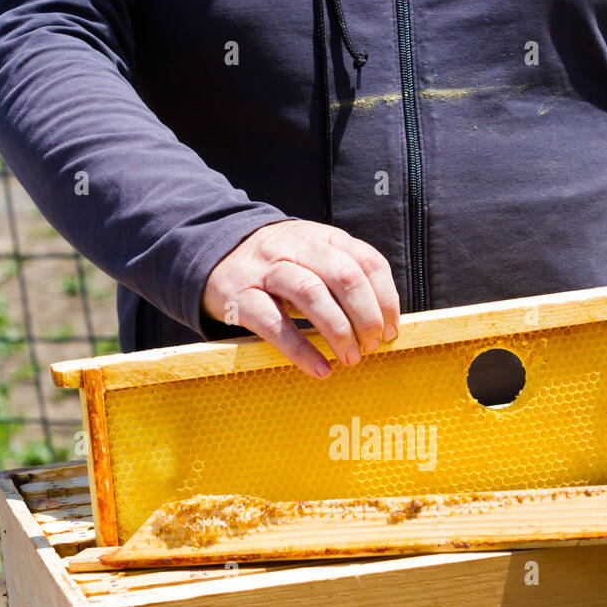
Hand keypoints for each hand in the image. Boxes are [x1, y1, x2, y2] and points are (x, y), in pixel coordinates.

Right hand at [202, 219, 399, 377]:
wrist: (214, 255)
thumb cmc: (277, 267)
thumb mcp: (312, 258)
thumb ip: (344, 278)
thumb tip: (384, 324)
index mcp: (321, 237)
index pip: (367, 261)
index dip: (386, 298)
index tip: (392, 329)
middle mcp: (295, 247)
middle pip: (344, 276)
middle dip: (366, 316)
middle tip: (372, 346)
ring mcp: (266, 270)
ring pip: (311, 294)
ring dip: (338, 331)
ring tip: (350, 358)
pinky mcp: (239, 296)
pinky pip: (273, 324)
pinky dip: (300, 350)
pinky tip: (320, 369)